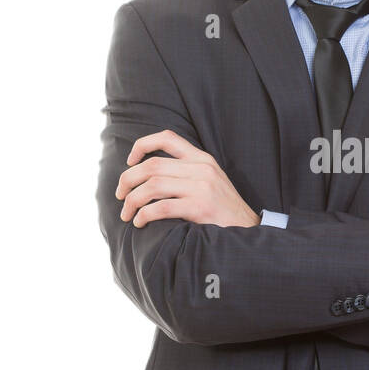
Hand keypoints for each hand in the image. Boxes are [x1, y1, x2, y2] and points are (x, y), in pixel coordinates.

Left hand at [115, 129, 260, 228]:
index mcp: (202, 158)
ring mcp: (202, 187)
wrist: (248, 231)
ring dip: (133, 200)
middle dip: (128, 180)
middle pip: (152, 165)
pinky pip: (162, 207)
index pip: (167, 138)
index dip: (143, 145)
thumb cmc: (223, 210)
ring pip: (153, 185)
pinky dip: (145, 215)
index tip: (130, 162)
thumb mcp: (210, 182)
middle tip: (120, 196)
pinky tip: (140, 222)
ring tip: (127, 214)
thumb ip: (186, 173)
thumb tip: (149, 174)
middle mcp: (202, 168)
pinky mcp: (201, 207)